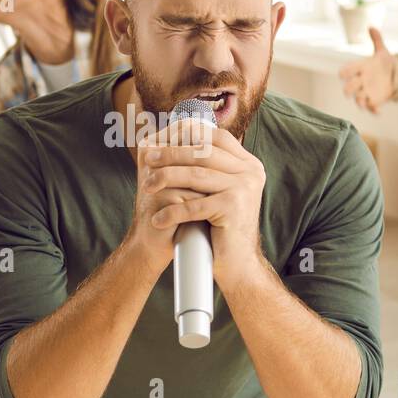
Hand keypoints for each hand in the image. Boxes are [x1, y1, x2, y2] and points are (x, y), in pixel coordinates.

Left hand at [134, 118, 266, 287]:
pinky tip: (157, 218)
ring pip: (197, 175)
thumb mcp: (217, 189)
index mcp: (248, 164)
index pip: (216, 137)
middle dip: (171, 154)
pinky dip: (172, 212)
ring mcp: (244, 189)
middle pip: (204, 152)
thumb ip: (206, 165)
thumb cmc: (220, 225)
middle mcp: (251, 172)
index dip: (187, 134)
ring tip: (147, 185)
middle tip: (148, 158)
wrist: (238, 263)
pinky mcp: (233, 208)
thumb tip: (175, 135)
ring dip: (167, 178)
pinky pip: (195, 205)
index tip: (161, 140)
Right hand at [339, 27, 395, 113]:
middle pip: (348, 88)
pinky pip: (371, 107)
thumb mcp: (382, 51)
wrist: (394, 76)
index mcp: (360, 68)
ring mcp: (366, 91)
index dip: (344, 72)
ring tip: (364, 103)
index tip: (342, 74)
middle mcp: (360, 81)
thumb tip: (371, 26)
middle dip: (348, 89)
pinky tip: (379, 111)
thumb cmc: (384, 63)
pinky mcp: (374, 100)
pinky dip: (373, 110)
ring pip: (357, 99)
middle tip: (349, 91)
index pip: (347, 70)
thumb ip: (377, 39)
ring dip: (359, 101)